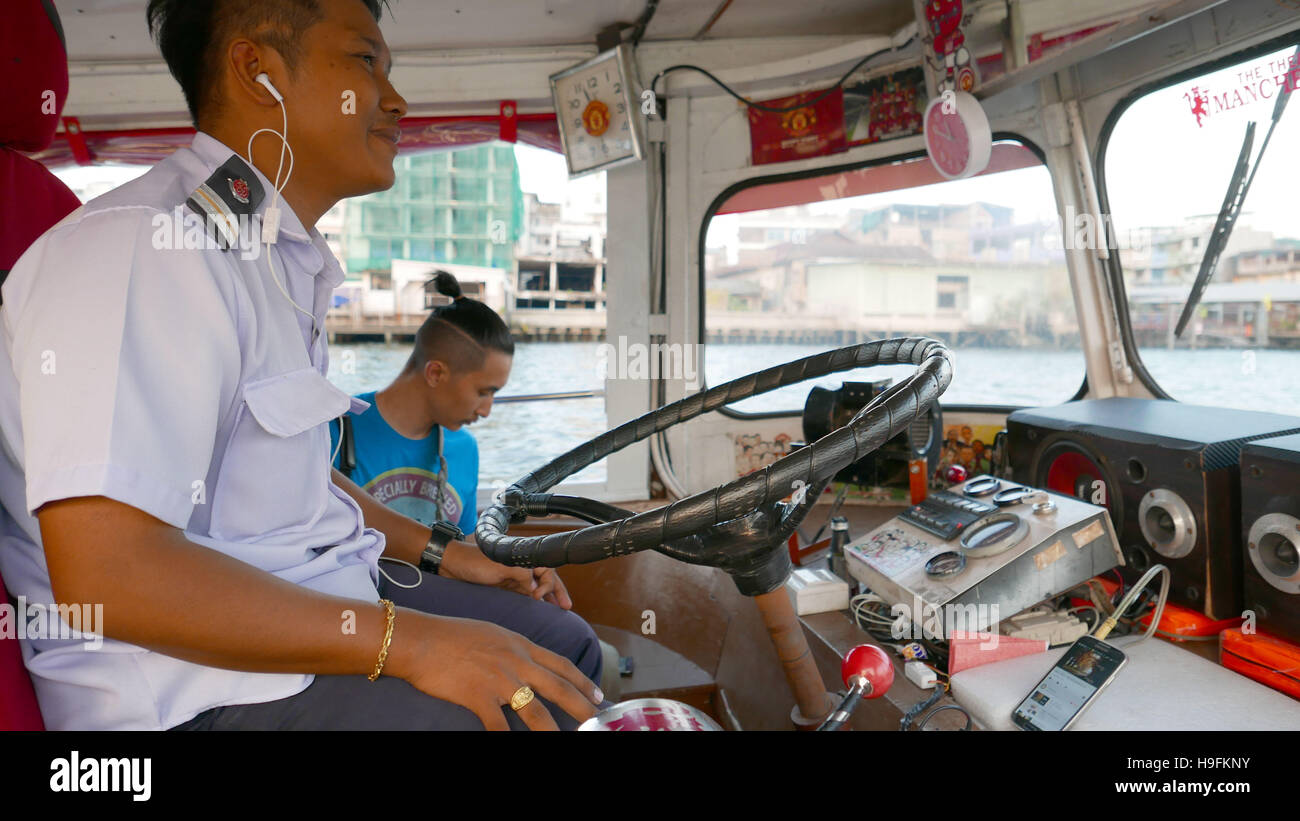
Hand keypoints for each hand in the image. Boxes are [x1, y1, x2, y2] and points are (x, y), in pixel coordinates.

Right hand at [389, 611, 601, 730]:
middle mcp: (516, 662)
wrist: (421, 639)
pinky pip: (499, 726)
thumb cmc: (452, 635)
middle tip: (597, 720)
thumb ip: (513, 649)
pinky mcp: (479, 697)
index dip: (582, 681)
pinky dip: (509, 740)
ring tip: (566, 740)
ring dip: (553, 731)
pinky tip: (516, 746)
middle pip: (558, 687)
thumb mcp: (492, 634)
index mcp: (521, 645)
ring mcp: (499, 680)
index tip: (597, 694)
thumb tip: (527, 662)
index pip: (561, 665)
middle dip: (582, 706)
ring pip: (536, 711)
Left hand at [439, 541, 572, 609]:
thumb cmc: (472, 560)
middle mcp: (519, 565)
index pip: (546, 569)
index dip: (548, 584)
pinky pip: (522, 595)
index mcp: (521, 554)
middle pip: (545, 579)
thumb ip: (521, 575)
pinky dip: (531, 604)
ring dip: (546, 599)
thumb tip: (536, 590)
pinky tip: (536, 612)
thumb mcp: (499, 566)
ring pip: (535, 588)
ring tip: (556, 612)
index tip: (539, 597)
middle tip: (566, 607)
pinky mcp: (502, 586)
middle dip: (557, 592)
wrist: (448, 564)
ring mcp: (511, 576)